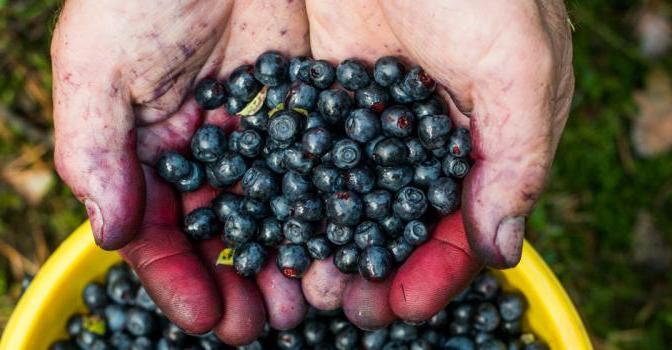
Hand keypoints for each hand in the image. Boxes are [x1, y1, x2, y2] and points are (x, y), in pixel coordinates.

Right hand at [52, 0, 310, 343]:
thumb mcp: (96, 63)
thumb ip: (93, 148)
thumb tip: (110, 233)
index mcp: (150, 147)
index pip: (159, 229)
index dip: (177, 278)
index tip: (205, 318)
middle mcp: (208, 148)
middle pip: (222, 231)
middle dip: (238, 282)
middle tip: (260, 325)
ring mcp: (261, 129)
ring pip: (275, 209)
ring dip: (288, 258)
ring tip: (306, 301)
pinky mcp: (309, 103)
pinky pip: (319, 164)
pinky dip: (329, 205)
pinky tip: (344, 240)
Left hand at [301, 0, 573, 327]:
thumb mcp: (520, 66)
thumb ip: (516, 159)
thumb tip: (503, 249)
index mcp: (487, 132)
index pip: (465, 220)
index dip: (437, 270)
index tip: (404, 306)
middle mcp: (428, 130)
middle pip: (401, 216)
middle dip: (375, 264)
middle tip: (347, 305)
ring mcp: (374, 110)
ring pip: (352, 192)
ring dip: (330, 238)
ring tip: (306, 281)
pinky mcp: (327, 84)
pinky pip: (309, 147)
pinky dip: (293, 187)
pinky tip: (274, 221)